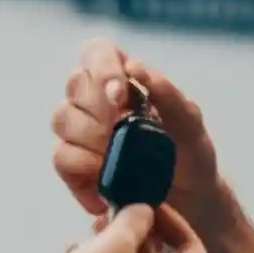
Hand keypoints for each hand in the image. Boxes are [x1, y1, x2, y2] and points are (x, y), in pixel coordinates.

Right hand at [11, 204, 207, 252]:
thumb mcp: (118, 241)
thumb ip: (137, 217)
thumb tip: (143, 210)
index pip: (193, 247)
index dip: (175, 221)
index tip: (150, 206)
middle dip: (140, 228)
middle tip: (120, 210)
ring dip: (115, 240)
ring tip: (95, 226)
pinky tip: (74, 250)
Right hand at [51, 39, 224, 229]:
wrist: (188, 200)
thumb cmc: (190, 153)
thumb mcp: (191, 124)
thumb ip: (168, 94)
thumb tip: (136, 67)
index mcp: (125, 77)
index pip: (97, 52)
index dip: (102, 69)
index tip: (119, 96)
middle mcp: (96, 98)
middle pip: (75, 85)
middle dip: (101, 112)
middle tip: (124, 134)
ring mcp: (80, 129)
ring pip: (62, 119)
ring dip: (92, 141)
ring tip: (121, 160)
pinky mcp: (73, 162)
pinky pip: (62, 158)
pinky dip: (84, 174)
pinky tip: (107, 186)